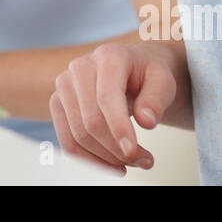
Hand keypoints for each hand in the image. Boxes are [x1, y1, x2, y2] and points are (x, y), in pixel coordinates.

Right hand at [49, 41, 177, 172]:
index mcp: (109, 56)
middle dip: (117, 149)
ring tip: (132, 162)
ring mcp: (65, 84)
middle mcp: (81, 67)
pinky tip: (112, 165)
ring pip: (78, 135)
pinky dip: (89, 160)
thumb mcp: (164, 81)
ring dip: (106, 158)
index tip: (134, 152)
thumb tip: (146, 121)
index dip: (119, 128)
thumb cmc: (146, 75)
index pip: (107, 97)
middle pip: (91, 121)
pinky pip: (67, 141)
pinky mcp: (58, 103)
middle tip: (145, 161)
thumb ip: (157, 99)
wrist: (130, 68)